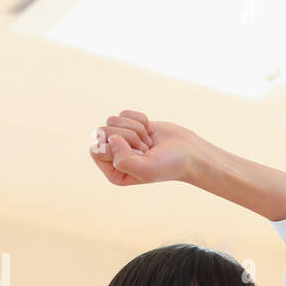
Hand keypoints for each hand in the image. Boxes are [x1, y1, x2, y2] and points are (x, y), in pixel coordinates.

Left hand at [89, 110, 206, 185]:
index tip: (139, 153)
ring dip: (136, 128)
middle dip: (128, 136)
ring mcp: (120, 139)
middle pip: (102, 131)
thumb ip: (124, 161)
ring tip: (149, 142)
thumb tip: (110, 138)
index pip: (95, 149)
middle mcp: (112, 156)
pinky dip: (141, 119)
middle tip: (146, 148)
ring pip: (113, 120)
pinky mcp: (130, 125)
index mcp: (113, 172)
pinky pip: (125, 113)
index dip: (117, 146)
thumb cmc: (170, 165)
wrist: (189, 152)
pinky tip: (150, 132)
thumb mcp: (147, 170)